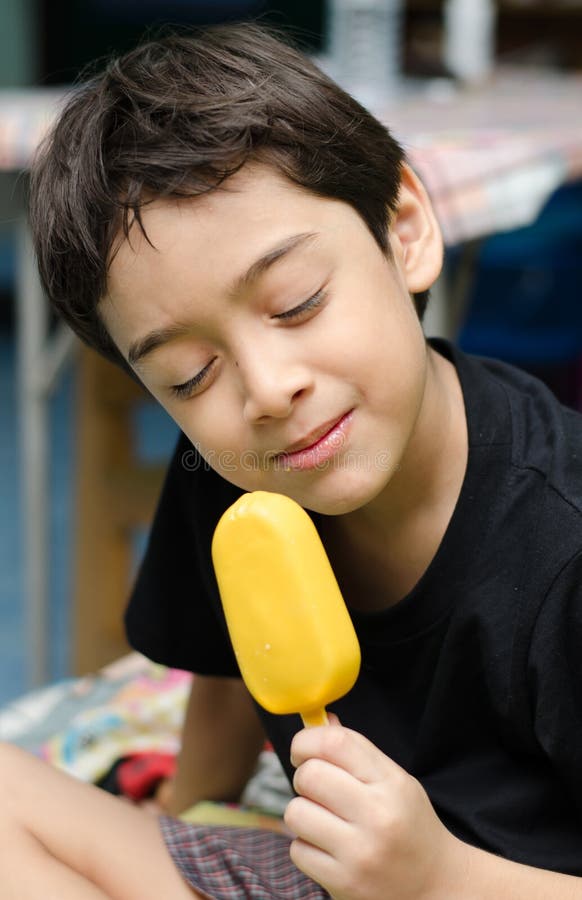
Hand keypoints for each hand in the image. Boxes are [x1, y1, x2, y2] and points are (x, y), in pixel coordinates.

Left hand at [284, 719, 466, 899]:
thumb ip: (357, 752)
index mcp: (392, 783)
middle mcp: (377, 816)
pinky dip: (306, 847)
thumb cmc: (410, 826)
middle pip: (310, 776)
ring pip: (296, 813)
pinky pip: (297, 850)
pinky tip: (330, 849)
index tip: (302, 750)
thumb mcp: (395, 782)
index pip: (336, 744)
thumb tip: (321, 722)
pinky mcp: (343, 883)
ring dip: (303, 814)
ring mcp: (359, 853)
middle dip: (304, 778)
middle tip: (318, 790)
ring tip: (325, 822)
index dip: (307, 740)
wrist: (436, 886)